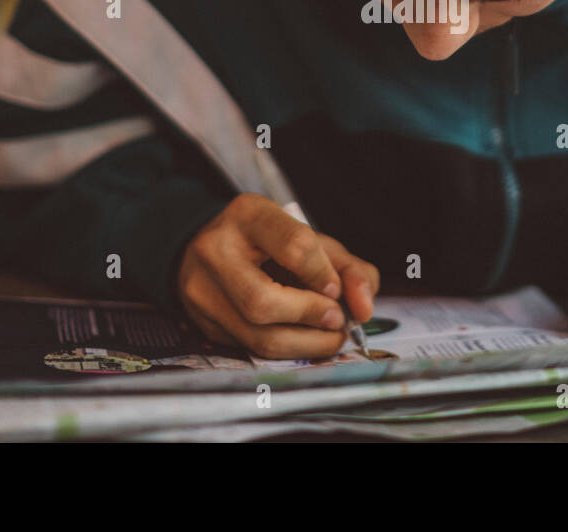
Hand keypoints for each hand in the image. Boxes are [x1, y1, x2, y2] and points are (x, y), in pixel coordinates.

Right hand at [175, 193, 379, 358]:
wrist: (213, 247)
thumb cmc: (271, 242)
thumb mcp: (312, 239)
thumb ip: (347, 268)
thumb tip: (365, 308)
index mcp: (249, 215)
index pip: (294, 246)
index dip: (323, 274)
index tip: (337, 290)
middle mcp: (216, 251)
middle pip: (264, 300)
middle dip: (311, 316)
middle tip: (337, 320)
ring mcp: (202, 290)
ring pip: (257, 335)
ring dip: (306, 344)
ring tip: (330, 336)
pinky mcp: (204, 323)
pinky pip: (252, 349)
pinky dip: (289, 351)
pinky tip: (306, 340)